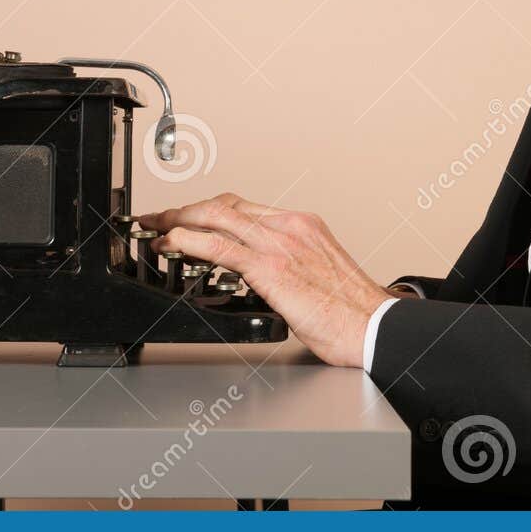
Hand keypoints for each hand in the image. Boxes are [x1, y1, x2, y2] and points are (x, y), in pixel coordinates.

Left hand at [136, 192, 389, 367]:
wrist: (374, 327)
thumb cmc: (353, 312)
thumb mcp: (319, 273)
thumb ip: (289, 265)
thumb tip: (261, 275)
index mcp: (303, 225)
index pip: (245, 207)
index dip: (211, 210)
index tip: (192, 217)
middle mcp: (290, 226)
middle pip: (225, 204)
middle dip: (187, 208)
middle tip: (161, 218)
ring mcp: (279, 243)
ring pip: (216, 216)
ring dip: (178, 219)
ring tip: (156, 229)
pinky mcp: (270, 268)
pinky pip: (218, 246)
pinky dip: (187, 240)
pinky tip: (170, 243)